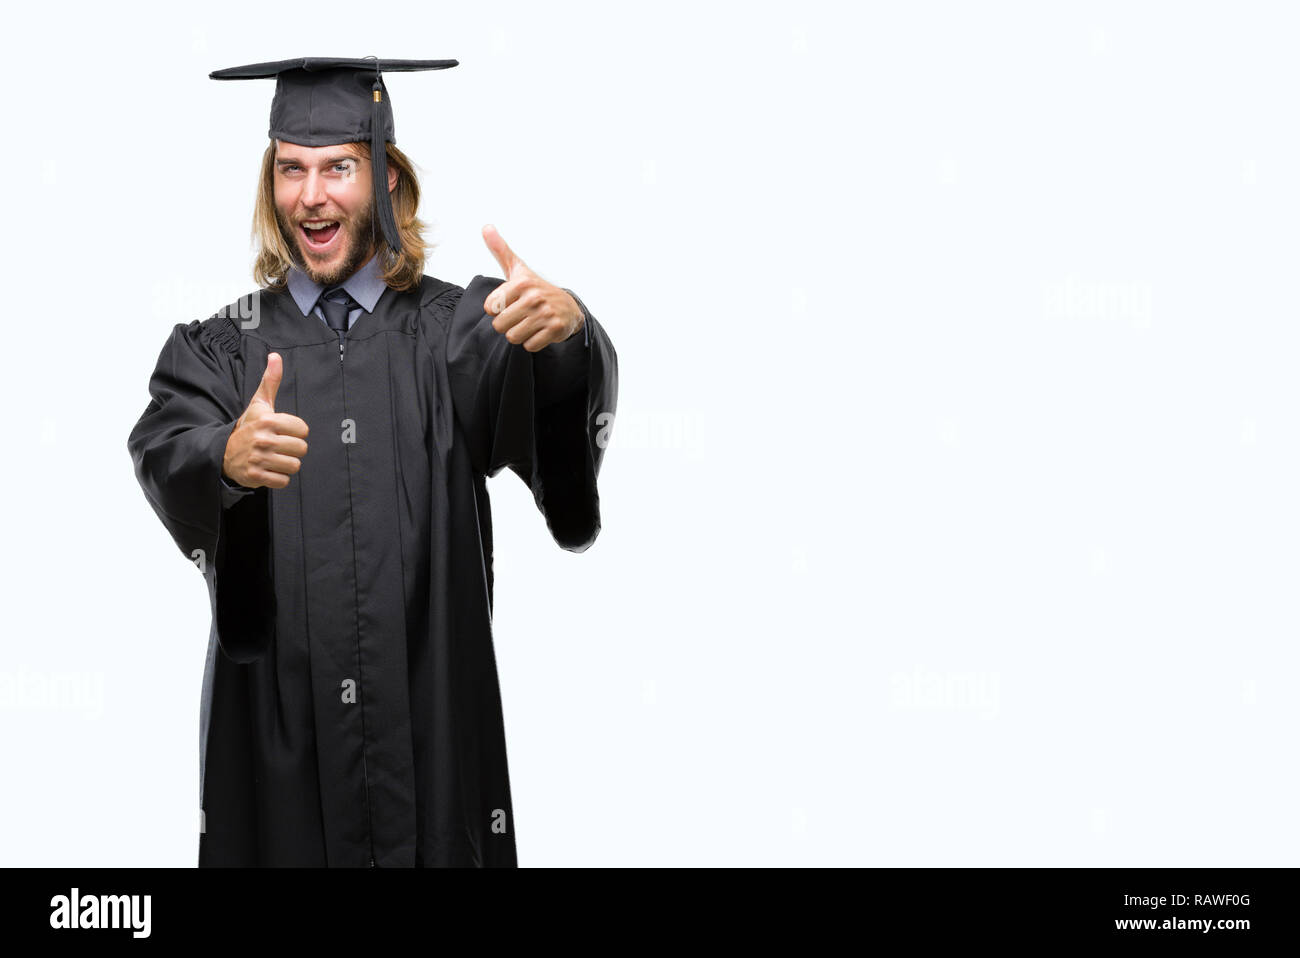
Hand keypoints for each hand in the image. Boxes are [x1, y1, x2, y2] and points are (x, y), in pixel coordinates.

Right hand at [222, 352, 309, 489]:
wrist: (222, 452)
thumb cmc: (248, 427)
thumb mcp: (259, 404)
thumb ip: (270, 381)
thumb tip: (276, 356)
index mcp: (268, 420)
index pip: (303, 430)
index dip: (296, 432)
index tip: (283, 432)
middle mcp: (263, 439)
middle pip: (301, 449)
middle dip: (292, 450)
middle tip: (278, 447)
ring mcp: (259, 458)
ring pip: (294, 466)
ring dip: (286, 464)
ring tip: (273, 458)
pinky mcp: (256, 476)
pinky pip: (283, 481)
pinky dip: (278, 478)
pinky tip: (268, 469)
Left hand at [482, 224, 584, 351]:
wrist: (568, 307)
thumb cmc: (536, 289)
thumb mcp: (518, 269)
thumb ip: (501, 250)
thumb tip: (486, 227)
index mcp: (521, 283)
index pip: (490, 308)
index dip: (497, 310)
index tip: (509, 304)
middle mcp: (534, 297)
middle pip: (500, 326)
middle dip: (507, 325)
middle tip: (520, 316)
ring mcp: (546, 314)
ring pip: (513, 337)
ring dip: (519, 334)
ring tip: (529, 323)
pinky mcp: (555, 329)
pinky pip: (529, 346)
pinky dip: (532, 342)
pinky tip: (539, 331)